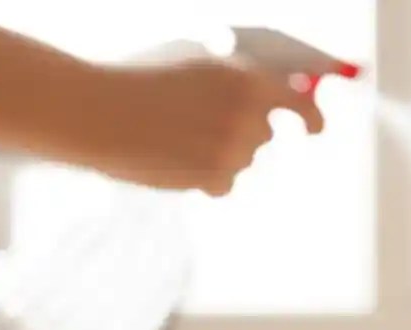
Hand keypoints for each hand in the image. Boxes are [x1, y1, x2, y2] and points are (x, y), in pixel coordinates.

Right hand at [82, 56, 324, 195]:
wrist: (96, 111)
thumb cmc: (140, 81)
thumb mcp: (196, 64)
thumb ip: (239, 80)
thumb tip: (276, 100)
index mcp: (247, 79)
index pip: (300, 103)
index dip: (312, 117)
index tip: (315, 130)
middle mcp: (248, 115)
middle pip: (264, 135)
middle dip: (240, 132)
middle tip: (199, 123)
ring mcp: (234, 150)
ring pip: (241, 160)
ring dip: (216, 154)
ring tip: (173, 136)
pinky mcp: (215, 178)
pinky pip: (224, 184)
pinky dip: (204, 178)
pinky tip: (173, 160)